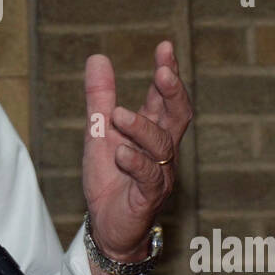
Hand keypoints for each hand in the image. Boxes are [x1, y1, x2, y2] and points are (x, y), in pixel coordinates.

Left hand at [82, 40, 192, 259]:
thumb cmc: (110, 179)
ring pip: (162, 145)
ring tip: (118, 115)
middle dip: (173, 92)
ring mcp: (159, 173)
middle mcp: (162, 150)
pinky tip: (121, 152)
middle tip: (163, 72)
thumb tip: (97, 57)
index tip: (165, 48)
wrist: (107, 227)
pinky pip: (149, 176)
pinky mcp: (149, 197)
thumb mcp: (99, 133)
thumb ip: (100, 99)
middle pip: (177, 116)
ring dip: (141, 127)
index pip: (164, 97)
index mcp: (152, 131)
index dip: (167, 72)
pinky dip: (136, 162)